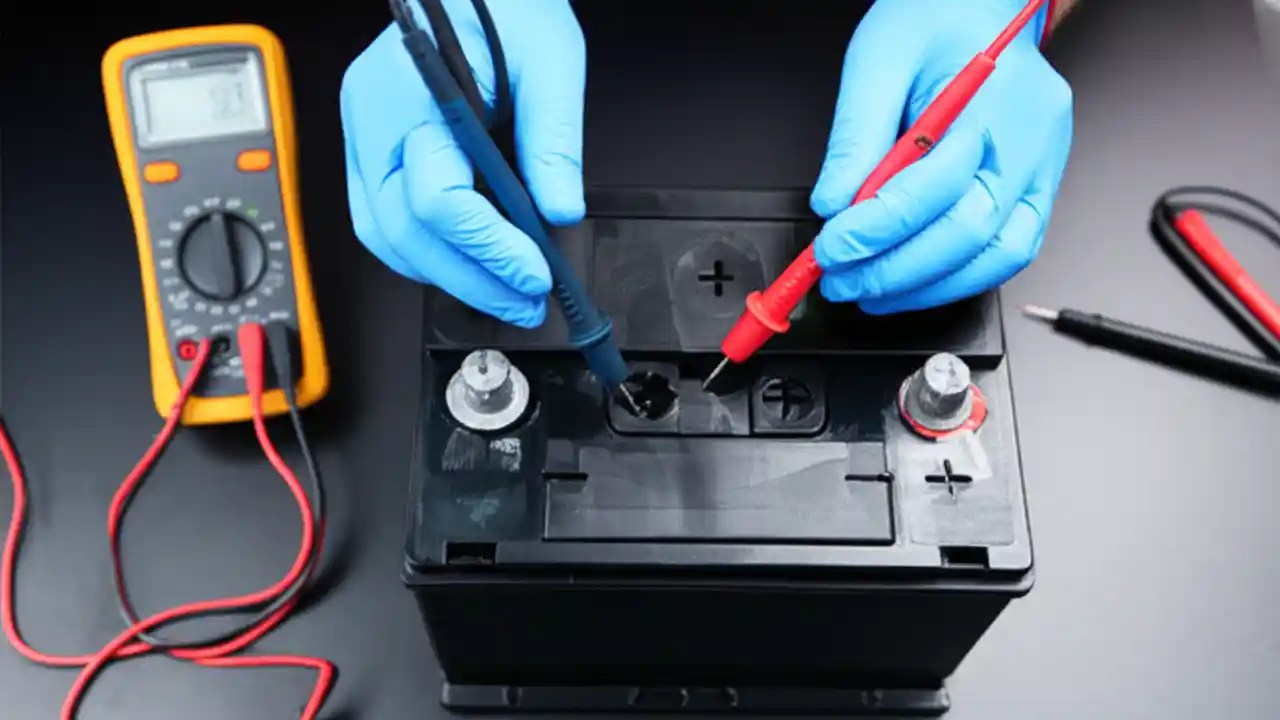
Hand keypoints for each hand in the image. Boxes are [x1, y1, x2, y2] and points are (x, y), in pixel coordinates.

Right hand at [340, 0, 585, 326]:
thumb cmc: (504, 1)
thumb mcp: (550, 60)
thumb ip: (553, 142)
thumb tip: (560, 211)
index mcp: (408, 95)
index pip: (438, 200)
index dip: (490, 249)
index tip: (534, 274)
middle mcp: (371, 120)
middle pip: (405, 234)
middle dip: (469, 280)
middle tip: (524, 302)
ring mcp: (364, 135)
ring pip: (386, 237)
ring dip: (445, 275)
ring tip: (504, 292)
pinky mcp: (373, 146)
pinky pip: (386, 219)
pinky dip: (428, 251)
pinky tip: (471, 262)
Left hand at [810, 0, 1072, 314]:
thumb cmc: (937, 14)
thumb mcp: (878, 60)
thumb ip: (856, 137)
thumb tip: (835, 205)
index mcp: (1001, 100)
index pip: (936, 189)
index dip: (876, 231)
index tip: (831, 249)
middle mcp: (1035, 141)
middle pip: (970, 236)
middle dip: (897, 272)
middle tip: (843, 282)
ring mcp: (1044, 168)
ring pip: (998, 258)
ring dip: (927, 287)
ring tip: (872, 291)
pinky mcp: (1036, 186)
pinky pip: (1004, 250)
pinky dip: (954, 275)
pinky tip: (911, 279)